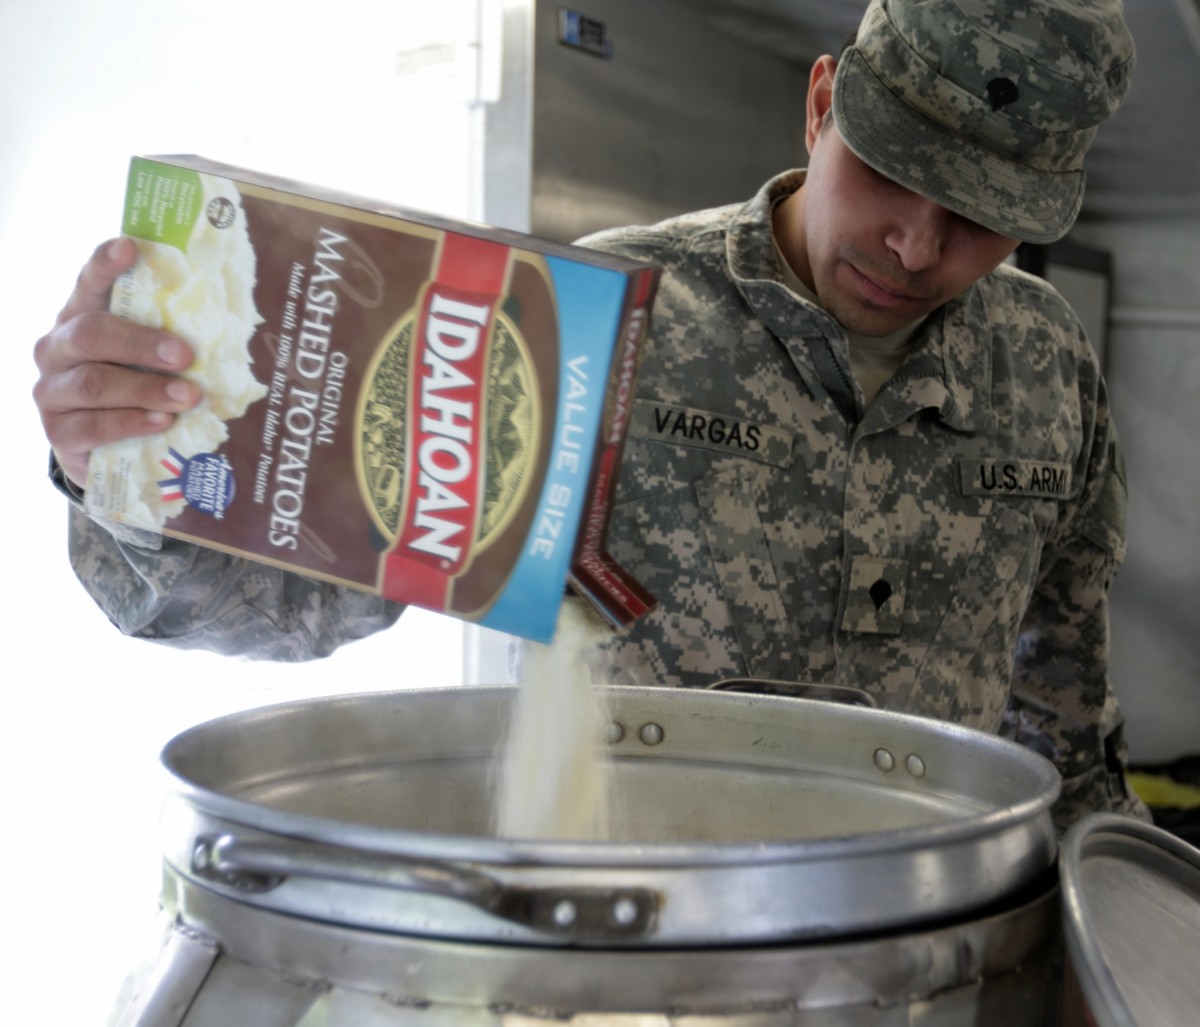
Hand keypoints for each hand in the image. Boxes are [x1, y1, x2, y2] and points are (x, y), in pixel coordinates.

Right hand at [32, 238, 202, 488]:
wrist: (103, 448)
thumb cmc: (134, 388)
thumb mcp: (150, 360)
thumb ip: (171, 338)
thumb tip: (230, 324)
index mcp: (80, 318)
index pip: (89, 283)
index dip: (105, 265)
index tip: (129, 247)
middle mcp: (57, 349)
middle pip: (91, 333)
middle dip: (141, 343)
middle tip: (185, 355)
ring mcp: (52, 391)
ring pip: (95, 383)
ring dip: (146, 389)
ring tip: (187, 397)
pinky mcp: (59, 433)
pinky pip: (94, 426)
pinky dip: (132, 422)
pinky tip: (161, 422)